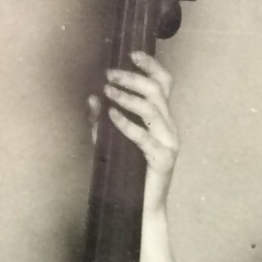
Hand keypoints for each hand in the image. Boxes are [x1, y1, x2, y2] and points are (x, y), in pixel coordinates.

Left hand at [89, 51, 178, 215]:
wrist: (141, 208)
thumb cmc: (128, 174)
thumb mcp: (111, 142)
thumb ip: (101, 122)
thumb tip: (91, 99)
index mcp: (162, 119)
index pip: (165, 84)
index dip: (151, 65)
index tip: (132, 53)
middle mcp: (169, 127)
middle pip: (157, 91)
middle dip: (132, 78)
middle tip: (109, 75)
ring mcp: (169, 143)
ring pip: (153, 109)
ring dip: (127, 97)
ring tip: (108, 93)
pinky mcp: (163, 159)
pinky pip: (144, 135)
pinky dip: (126, 123)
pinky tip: (111, 115)